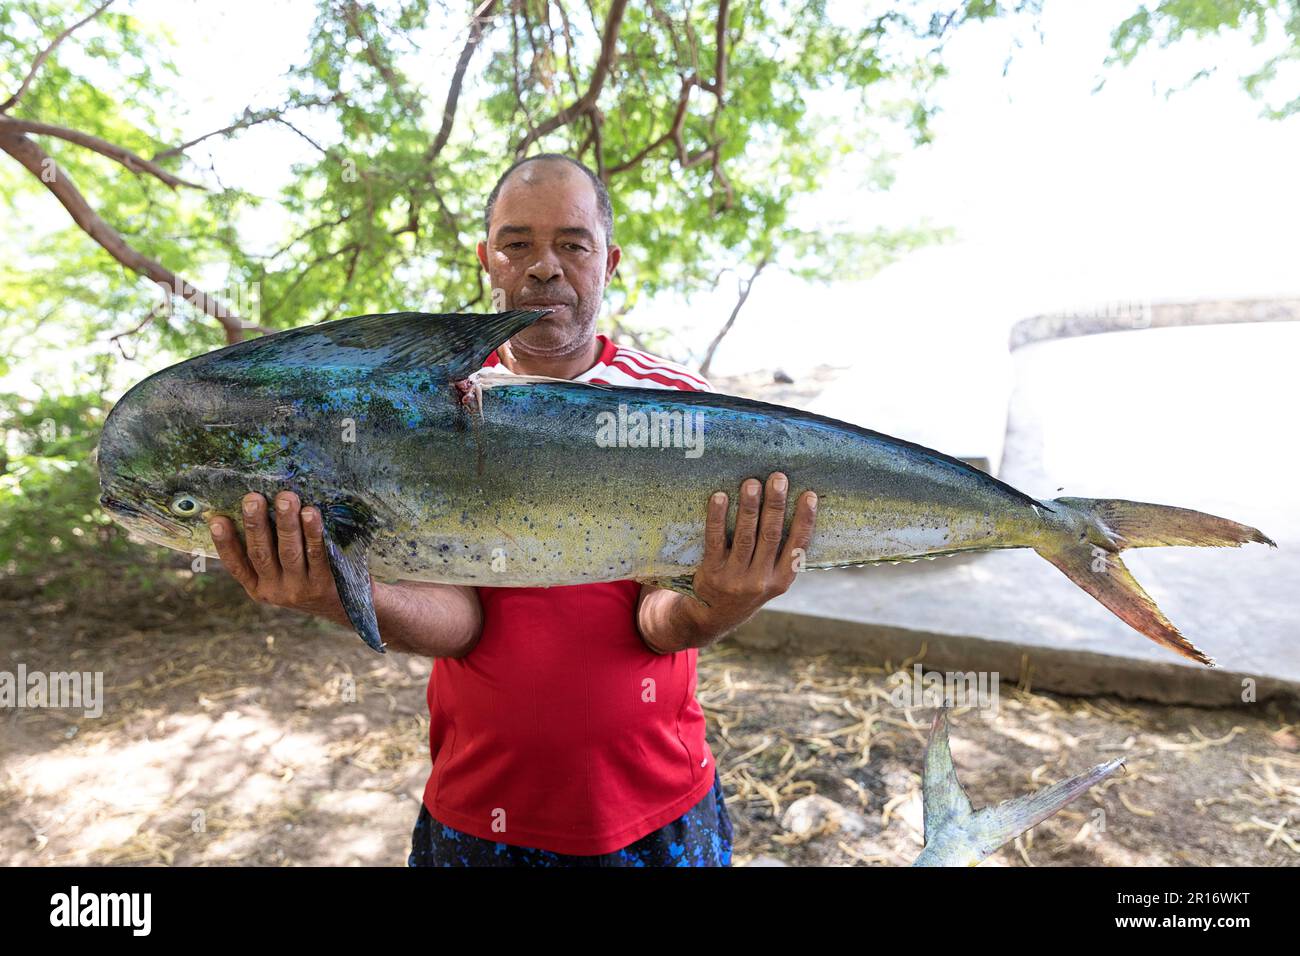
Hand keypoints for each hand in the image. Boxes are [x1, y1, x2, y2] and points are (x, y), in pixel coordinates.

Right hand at [208, 491, 352, 625]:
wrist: (350, 608)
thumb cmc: (312, 578)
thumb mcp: (285, 574)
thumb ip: (272, 550)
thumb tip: (258, 507)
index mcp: (259, 587)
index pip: (236, 565)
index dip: (225, 543)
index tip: (217, 519)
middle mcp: (276, 590)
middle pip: (261, 554)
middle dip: (256, 524)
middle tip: (253, 498)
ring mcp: (300, 589)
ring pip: (289, 552)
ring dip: (286, 523)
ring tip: (285, 498)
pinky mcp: (324, 585)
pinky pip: (317, 555)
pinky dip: (313, 533)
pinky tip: (310, 513)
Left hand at [642, 472, 816, 652]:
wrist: (711, 616)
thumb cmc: (746, 587)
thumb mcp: (770, 580)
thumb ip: (780, 554)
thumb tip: (792, 508)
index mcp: (782, 580)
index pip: (798, 546)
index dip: (805, 520)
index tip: (809, 495)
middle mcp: (761, 580)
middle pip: (771, 535)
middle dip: (775, 504)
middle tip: (778, 478)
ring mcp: (735, 578)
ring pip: (745, 536)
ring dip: (749, 507)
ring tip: (751, 483)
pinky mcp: (712, 573)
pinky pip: (715, 540)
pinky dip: (718, 517)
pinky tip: (719, 497)